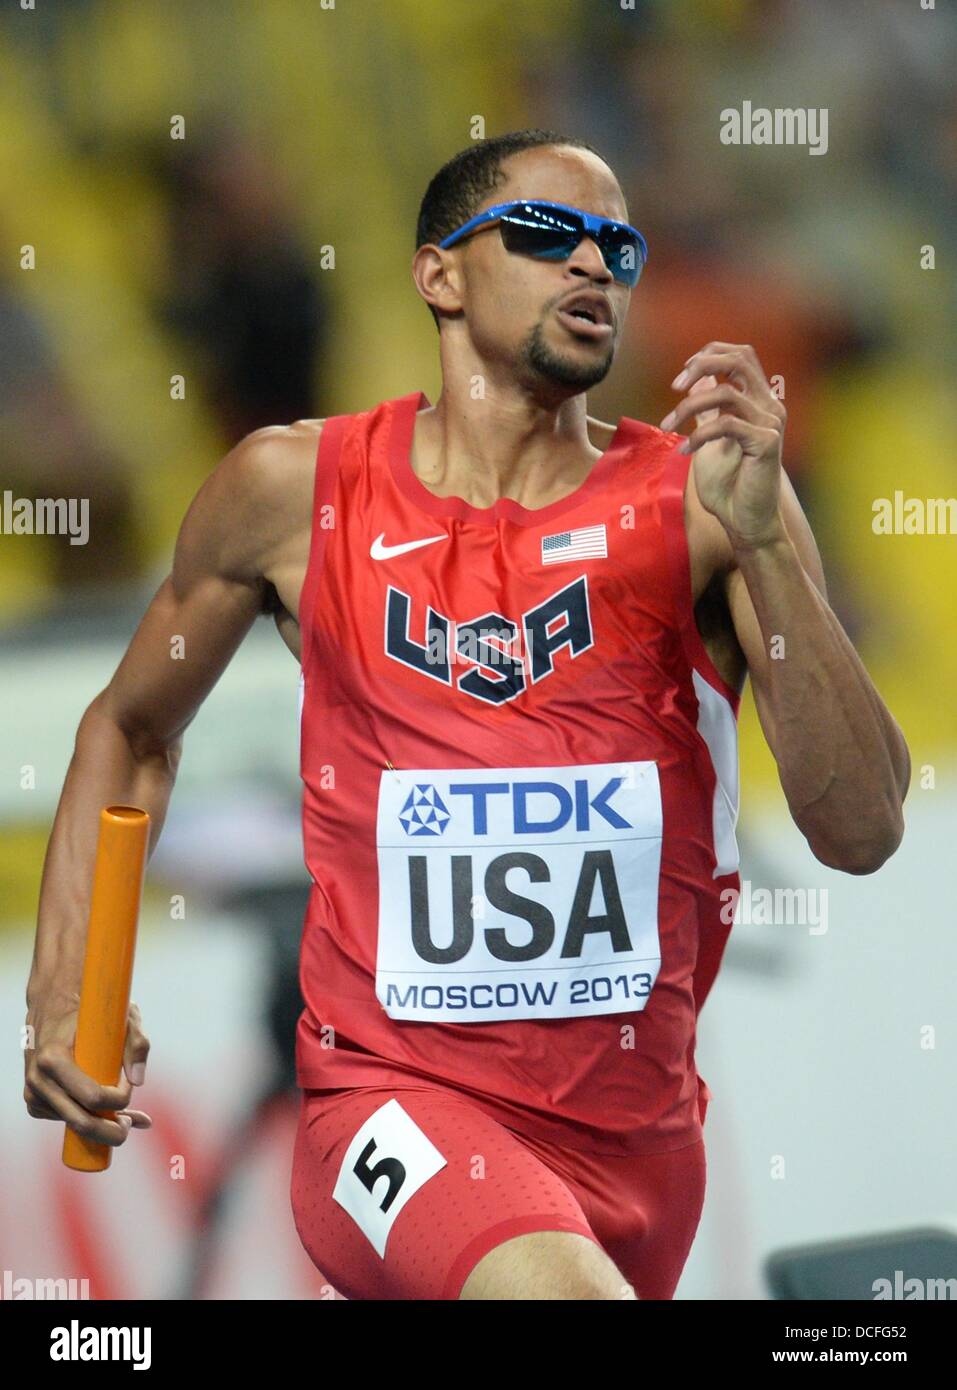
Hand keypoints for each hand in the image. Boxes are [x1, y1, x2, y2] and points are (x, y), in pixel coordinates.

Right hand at [24, 992, 151, 1145]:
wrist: (52, 1008)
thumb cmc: (90, 1012)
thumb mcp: (120, 1016)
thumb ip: (136, 1043)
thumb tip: (139, 1079)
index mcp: (54, 1058)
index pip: (93, 1097)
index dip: (120, 1099)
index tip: (130, 1084)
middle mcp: (38, 1079)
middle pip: (81, 1122)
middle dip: (112, 1131)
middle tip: (132, 1124)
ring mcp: (33, 1094)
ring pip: (73, 1125)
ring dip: (101, 1127)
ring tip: (123, 1115)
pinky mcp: (34, 1102)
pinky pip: (64, 1120)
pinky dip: (85, 1121)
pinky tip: (101, 1111)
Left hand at [660, 342, 787, 549]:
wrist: (743, 521)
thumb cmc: (728, 485)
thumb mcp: (710, 439)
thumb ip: (708, 410)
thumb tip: (698, 381)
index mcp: (758, 401)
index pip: (740, 356)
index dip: (709, 354)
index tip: (681, 377)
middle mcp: (769, 406)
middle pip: (740, 358)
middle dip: (702, 364)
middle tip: (675, 386)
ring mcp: (771, 422)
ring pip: (726, 393)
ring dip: (689, 406)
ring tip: (669, 425)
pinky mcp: (767, 442)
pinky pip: (727, 424)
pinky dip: (699, 435)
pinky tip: (685, 451)